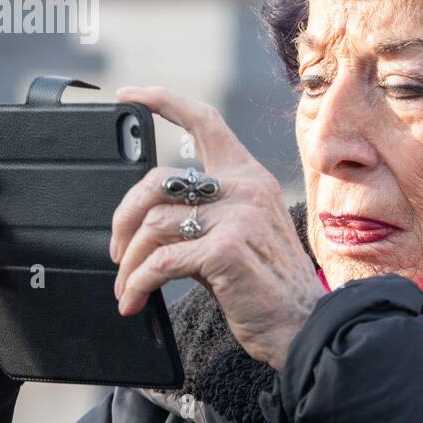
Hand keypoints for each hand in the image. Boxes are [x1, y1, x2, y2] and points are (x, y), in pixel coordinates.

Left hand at [110, 86, 324, 370]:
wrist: (304, 327)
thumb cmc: (270, 288)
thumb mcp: (243, 236)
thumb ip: (205, 217)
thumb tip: (147, 223)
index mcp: (250, 178)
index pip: (205, 121)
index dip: (162, 101)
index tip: (127, 95)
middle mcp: (245, 189)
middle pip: (158, 180)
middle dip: (124, 217)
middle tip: (118, 250)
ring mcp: (237, 217)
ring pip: (153, 225)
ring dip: (130, 262)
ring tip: (127, 287)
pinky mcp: (225, 251)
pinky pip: (160, 262)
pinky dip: (138, 284)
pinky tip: (134, 301)